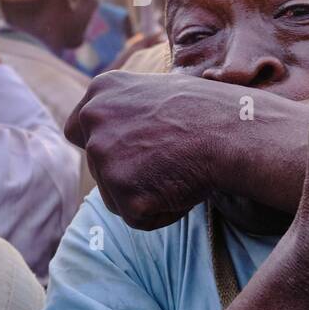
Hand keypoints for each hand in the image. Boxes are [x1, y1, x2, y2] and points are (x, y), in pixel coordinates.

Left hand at [66, 70, 308, 229]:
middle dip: (127, 173)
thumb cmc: (208, 111)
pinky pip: (137, 218)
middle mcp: (93, 120)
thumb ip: (126, 109)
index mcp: (100, 91)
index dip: (100, 145)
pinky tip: (184, 187)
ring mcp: (104, 157)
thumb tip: (118, 133)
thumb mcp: (156, 92)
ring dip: (145, 193)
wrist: (232, 131)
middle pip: (98, 166)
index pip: (77, 128)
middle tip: (168, 161)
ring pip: (115, 195)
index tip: (122, 154)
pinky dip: (162, 212)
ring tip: (179, 169)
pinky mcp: (122, 193)